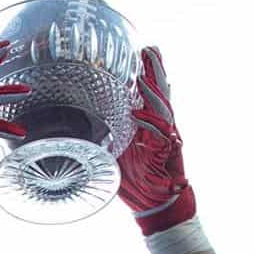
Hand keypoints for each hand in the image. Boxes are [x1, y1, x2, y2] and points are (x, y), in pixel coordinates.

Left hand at [116, 47, 196, 234]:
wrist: (155, 205)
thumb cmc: (136, 181)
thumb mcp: (115, 154)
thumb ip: (106, 137)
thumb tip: (83, 126)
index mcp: (148, 126)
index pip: (148, 94)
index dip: (146, 74)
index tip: (140, 53)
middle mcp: (160, 128)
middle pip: (159, 93)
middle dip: (154, 70)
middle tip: (148, 49)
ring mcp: (167, 139)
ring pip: (163, 108)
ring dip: (154, 90)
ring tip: (145, 72)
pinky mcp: (170, 154)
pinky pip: (162, 134)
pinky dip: (150, 124)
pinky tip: (138, 114)